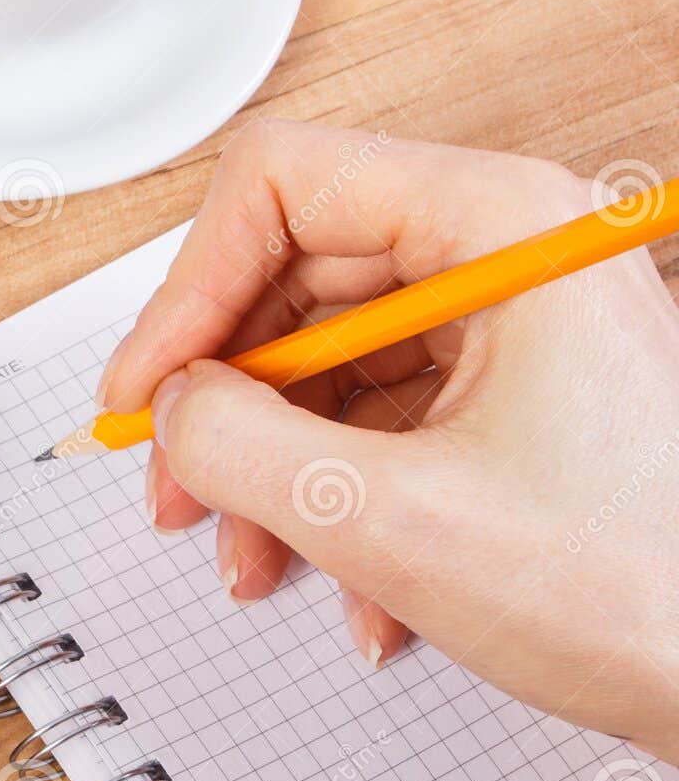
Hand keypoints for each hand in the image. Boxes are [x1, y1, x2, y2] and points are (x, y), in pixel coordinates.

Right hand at [99, 119, 678, 763]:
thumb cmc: (652, 595)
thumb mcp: (395, 521)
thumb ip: (242, 447)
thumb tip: (171, 407)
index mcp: (498, 223)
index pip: (282, 185)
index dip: (190, 288)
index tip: (151, 387)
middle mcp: (504, 251)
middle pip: (293, 279)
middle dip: (224, 399)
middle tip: (178, 485)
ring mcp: (510, 323)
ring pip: (325, 358)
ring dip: (270, 466)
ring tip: (259, 557)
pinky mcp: (509, 392)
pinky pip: (375, 415)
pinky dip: (333, 497)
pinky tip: (347, 584)